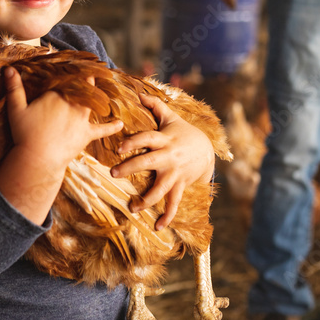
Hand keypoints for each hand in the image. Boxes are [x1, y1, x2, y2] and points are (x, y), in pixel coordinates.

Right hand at [0, 67, 122, 224]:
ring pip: (94, 104)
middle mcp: (72, 104)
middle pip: (83, 88)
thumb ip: (14, 88)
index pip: (67, 80)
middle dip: (88, 80)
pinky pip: (102, 130)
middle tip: (95, 72)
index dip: (73, 72)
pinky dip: (111, 127)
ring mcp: (81, 119)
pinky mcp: (86, 134)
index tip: (78, 64)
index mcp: (56, 96)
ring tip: (105, 91)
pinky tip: (120, 124)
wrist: (38, 159)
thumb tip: (8, 69)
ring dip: (99, 97)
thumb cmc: (25, 134)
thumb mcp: (16, 109)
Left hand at [110, 94, 214, 230]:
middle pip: (148, 163)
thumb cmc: (183, 133)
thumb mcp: (171, 118)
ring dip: (147, 200)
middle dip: (130, 168)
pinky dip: (168, 216)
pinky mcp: (180, 185)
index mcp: (164, 140)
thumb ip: (155, 106)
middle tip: (113, 174)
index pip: (147, 138)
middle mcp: (168, 157)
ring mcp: (175, 173)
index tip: (118, 148)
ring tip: (133, 208)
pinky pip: (174, 203)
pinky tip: (158, 227)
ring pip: (161, 188)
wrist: (206, 151)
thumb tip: (139, 92)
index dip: (133, 142)